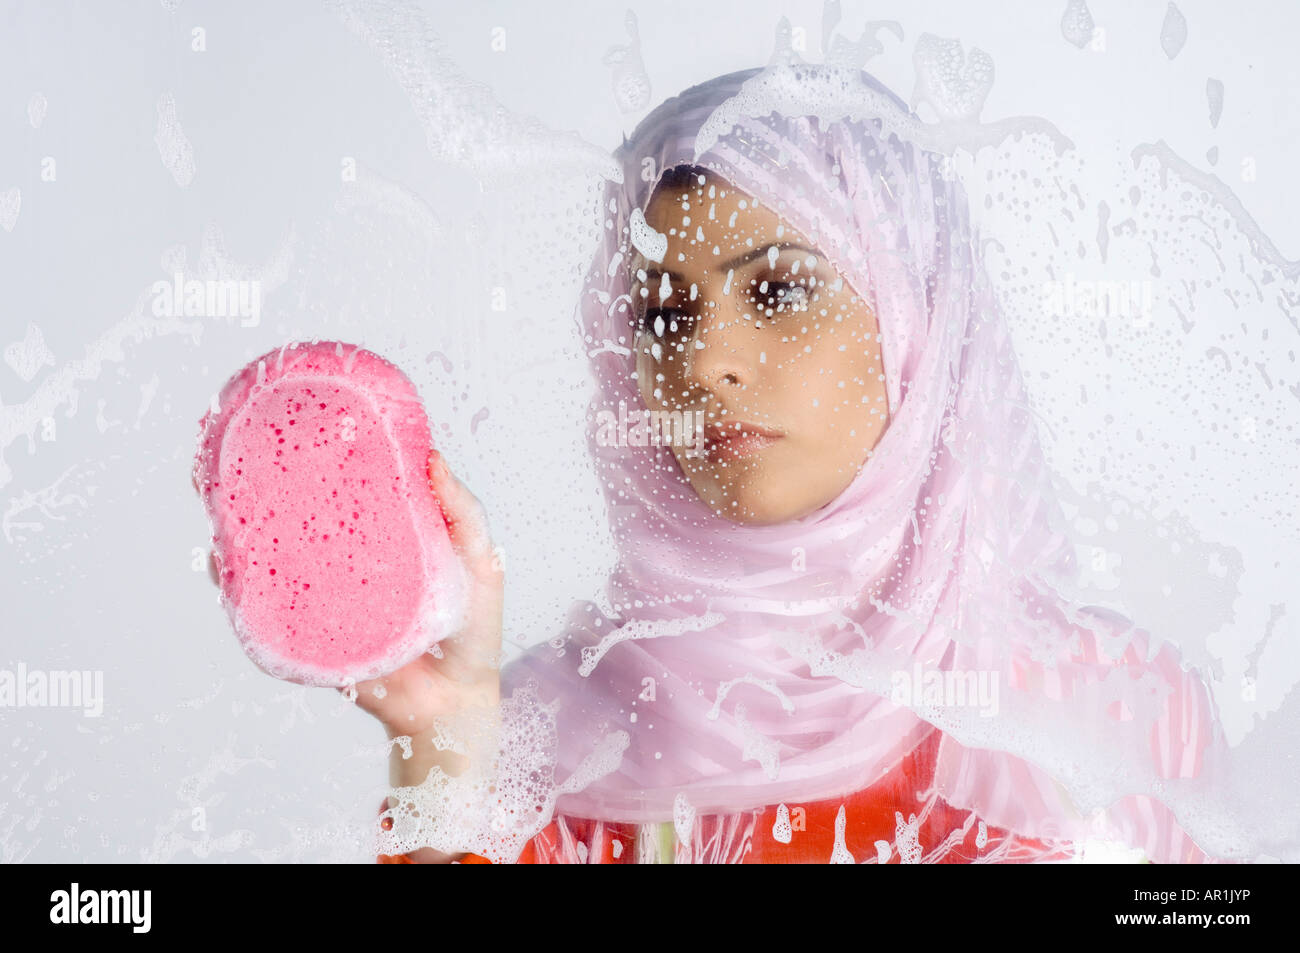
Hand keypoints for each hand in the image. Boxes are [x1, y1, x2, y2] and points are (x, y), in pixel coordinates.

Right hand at [201, 448, 504, 736]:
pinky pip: (270, 618)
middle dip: (261, 500)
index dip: (318, 469)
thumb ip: (462, 513)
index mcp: (383, 541)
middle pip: (295, 528)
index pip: (342, 498)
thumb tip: (432, 458)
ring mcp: (327, 603)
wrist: (457, 704)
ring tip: (221, 516)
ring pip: (272, 568)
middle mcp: (347, 568)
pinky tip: (227, 571)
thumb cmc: (474, 630)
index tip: (294, 432)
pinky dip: (244, 596)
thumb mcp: (480, 560)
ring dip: (242, 542)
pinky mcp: (314, 642)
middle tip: (237, 470)